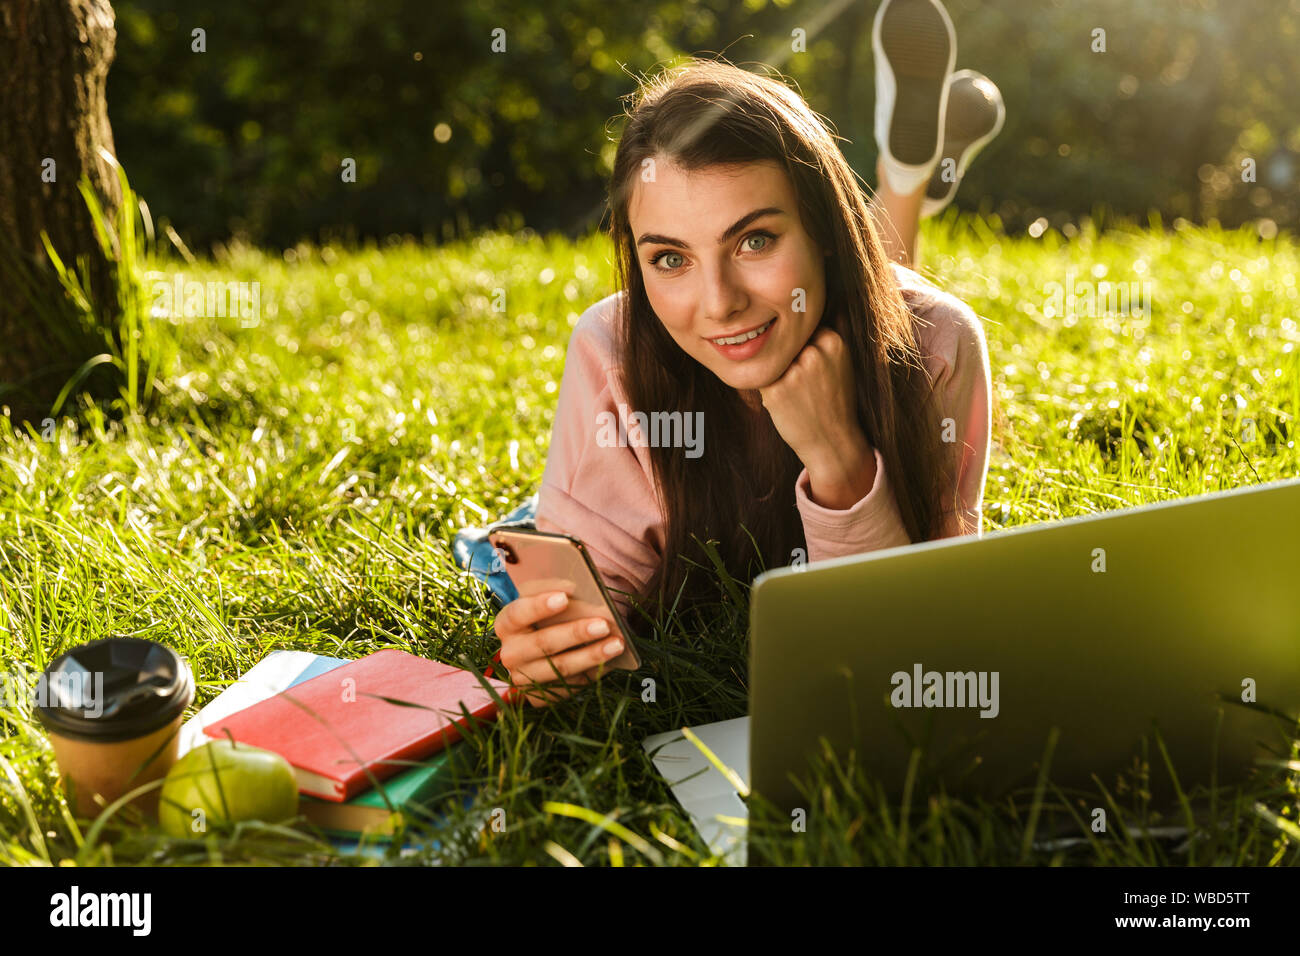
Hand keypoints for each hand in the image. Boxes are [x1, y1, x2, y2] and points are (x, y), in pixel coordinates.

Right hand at [493, 589, 626, 706]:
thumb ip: (555, 589)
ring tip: (617, 644)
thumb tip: (574, 591)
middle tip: (603, 624)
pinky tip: (610, 663)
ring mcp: (523, 678)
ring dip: (591, 656)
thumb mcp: (544, 595)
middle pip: (543, 643)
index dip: (539, 606)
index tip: (564, 598)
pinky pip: (568, 686)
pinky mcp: (538, 697)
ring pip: (559, 668)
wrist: (543, 640)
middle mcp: (510, 653)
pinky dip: (592, 673)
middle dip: (576, 633)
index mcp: (506, 624)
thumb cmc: (547, 613)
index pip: (518, 613)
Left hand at [759, 325, 876, 506]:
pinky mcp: (776, 390)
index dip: (801, 346)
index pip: (801, 329)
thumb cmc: (833, 400)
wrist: (832, 440)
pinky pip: (762, 377)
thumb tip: (805, 307)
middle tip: (802, 383)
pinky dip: (769, 388)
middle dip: (787, 359)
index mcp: (833, 342)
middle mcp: (814, 353)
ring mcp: (795, 371)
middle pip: (785, 343)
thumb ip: (824, 338)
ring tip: (796, 393)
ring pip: (772, 359)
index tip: (808, 364)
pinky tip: (786, 401)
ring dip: (776, 372)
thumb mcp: (841, 363)